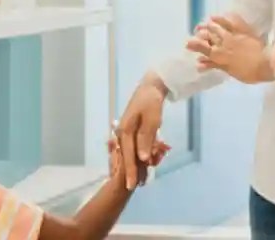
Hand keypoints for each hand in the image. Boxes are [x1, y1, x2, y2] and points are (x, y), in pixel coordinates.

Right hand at [115, 74, 167, 189]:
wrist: (150, 88)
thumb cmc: (151, 102)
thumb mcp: (152, 120)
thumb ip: (146, 139)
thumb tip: (142, 158)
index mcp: (126, 130)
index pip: (128, 155)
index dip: (130, 171)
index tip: (131, 186)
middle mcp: (122, 133)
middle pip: (126, 156)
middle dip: (131, 171)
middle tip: (137, 186)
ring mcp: (125, 132)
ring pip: (129, 153)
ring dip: (135, 165)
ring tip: (140, 179)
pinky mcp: (130, 131)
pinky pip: (132, 147)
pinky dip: (136, 156)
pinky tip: (141, 164)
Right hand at [185, 14, 268, 83]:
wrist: (267, 63)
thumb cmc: (249, 72)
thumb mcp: (229, 71)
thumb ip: (214, 65)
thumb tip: (199, 63)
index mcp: (219, 55)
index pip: (202, 47)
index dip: (193, 44)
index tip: (188, 43)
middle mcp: (223, 42)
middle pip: (207, 34)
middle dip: (200, 33)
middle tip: (197, 33)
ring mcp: (232, 34)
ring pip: (215, 25)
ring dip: (208, 24)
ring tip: (205, 23)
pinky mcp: (242, 29)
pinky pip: (230, 19)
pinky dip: (222, 17)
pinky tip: (216, 16)